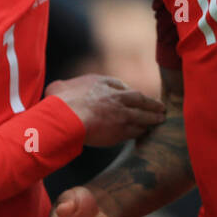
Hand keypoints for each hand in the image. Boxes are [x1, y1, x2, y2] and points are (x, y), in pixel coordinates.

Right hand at [47, 74, 165, 146]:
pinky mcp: (121, 130)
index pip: (120, 86)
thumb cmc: (60, 101)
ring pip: (142, 115)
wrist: (68, 116)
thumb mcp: (59, 86)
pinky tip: (145, 132)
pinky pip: (136, 130)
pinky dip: (142, 130)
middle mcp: (115, 97)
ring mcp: (121, 113)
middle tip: (160, 106)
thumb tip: (56, 87)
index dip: (128, 92)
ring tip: (160, 119)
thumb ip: (61, 86)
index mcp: (102, 84)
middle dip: (151, 102)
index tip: (133, 95)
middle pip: (139, 98)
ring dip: (152, 117)